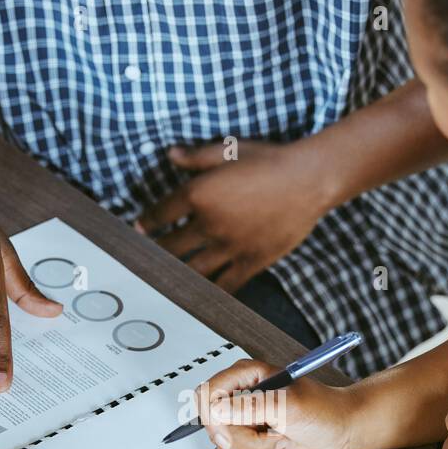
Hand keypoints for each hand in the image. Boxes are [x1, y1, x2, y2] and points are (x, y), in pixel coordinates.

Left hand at [137, 140, 334, 292]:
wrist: (309, 180)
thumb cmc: (269, 160)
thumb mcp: (229, 149)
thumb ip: (196, 156)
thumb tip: (171, 155)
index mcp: (199, 194)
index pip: (160, 213)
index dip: (145, 223)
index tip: (138, 230)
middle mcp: (209, 224)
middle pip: (171, 246)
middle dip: (155, 253)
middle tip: (143, 262)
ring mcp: (230, 247)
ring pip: (193, 269)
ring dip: (175, 276)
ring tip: (163, 283)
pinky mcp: (250, 261)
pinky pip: (225, 284)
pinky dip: (210, 293)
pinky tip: (200, 299)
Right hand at [197, 359, 357, 448]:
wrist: (339, 432)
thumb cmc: (323, 410)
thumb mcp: (287, 405)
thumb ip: (250, 406)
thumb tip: (216, 410)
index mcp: (246, 376)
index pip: (206, 394)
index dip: (213, 416)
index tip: (231, 429)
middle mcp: (240, 398)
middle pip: (212, 426)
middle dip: (244, 438)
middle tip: (269, 431)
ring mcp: (242, 422)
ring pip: (222, 446)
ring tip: (277, 437)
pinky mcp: (247, 442)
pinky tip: (273, 448)